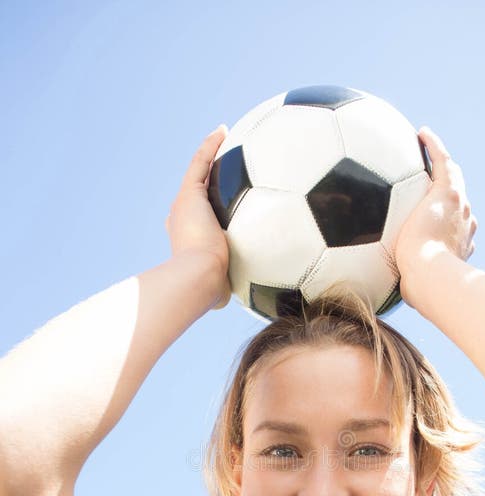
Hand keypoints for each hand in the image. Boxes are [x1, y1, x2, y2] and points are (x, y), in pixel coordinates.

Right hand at [166, 126, 231, 308]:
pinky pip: (201, 164)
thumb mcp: (220, 290)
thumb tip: (229, 302)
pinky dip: (209, 147)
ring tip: (224, 139)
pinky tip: (223, 132)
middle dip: (207, 183)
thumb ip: (224, 290)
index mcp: (189, 240)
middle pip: (196, 196)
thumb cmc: (211, 288)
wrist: (200, 276)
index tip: (218, 207)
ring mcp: (184, 206)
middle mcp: (182, 220)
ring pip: (197, 175)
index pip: (197, 222)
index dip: (207, 212)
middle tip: (222, 169)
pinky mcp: (188, 194)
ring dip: (208, 156)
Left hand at [394, 127, 476, 304]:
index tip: (444, 224)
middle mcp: (466, 225)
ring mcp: (460, 207)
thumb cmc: (424, 290)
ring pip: (455, 178)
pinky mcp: (449, 192)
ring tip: (428, 148)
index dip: (454, 226)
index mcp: (460, 248)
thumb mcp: (416, 292)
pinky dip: (434, 147)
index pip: (460, 232)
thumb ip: (408, 290)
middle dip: (453, 193)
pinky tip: (421, 134)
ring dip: (444, 163)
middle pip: (461, 204)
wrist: (431, 276)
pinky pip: (442, 162)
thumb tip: (395, 300)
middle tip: (437, 183)